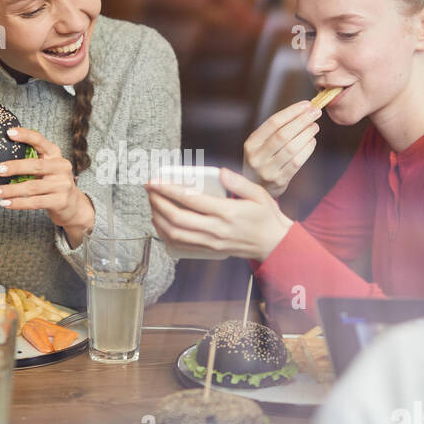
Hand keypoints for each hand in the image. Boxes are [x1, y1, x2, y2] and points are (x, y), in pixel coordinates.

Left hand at [0, 126, 94, 244]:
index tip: (9, 132)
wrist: (73, 205)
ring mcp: (62, 185)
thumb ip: (30, 161)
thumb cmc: (52, 183)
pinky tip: (5, 203)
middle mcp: (61, 167)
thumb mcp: (46, 168)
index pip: (40, 141)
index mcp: (55, 154)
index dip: (25, 136)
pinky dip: (18, 203)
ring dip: (11, 190)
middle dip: (14, 167)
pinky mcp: (60, 201)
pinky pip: (35, 202)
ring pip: (33, 187)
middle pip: (36, 165)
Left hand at [146, 167, 292, 261]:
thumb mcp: (259, 194)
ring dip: (158, 218)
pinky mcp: (209, 251)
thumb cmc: (265, 216)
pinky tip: (159, 222)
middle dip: (158, 202)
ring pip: (175, 234)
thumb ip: (239, 182)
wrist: (273, 244)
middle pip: (177, 218)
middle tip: (150, 190)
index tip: (155, 181)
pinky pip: (181, 245)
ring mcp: (211, 243)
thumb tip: (220, 172)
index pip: (190, 200)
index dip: (168, 189)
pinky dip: (165, 234)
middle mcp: (216, 230)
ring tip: (152, 203)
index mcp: (227, 213)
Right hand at [243, 101, 319, 197]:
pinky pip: (297, 162)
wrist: (256, 188)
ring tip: (315, 126)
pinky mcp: (279, 181)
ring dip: (307, 134)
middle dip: (302, 121)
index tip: (306, 104)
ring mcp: (267, 171)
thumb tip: (304, 110)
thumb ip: (276, 129)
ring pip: (292, 148)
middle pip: (283, 135)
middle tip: (316, 112)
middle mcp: (257, 157)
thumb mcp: (260, 144)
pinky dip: (307, 149)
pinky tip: (312, 141)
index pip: (273, 123)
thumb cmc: (263, 159)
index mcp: (251, 144)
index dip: (292, 112)